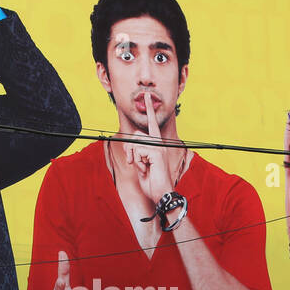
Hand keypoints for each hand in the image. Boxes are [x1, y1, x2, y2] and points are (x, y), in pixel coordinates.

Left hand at [121, 92, 180, 207]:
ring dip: (133, 158)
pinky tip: (146, 169)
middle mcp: (159, 143)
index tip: (146, 95)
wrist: (161, 194)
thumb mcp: (140, 165)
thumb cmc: (151, 181)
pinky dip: (137, 162)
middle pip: (136, 135)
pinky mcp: (156, 153)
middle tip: (132, 162)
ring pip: (135, 143)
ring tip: (142, 168)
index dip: (149, 109)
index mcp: (156, 145)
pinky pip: (137, 151)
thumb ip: (136, 152)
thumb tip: (129, 144)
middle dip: (129, 150)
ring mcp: (158, 148)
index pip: (152, 123)